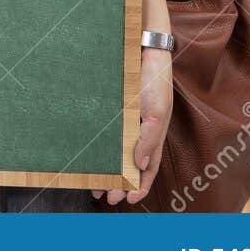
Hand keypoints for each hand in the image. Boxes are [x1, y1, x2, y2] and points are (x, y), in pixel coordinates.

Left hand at [94, 44, 172, 204]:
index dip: (140, 185)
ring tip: (95, 183)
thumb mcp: (158, 111)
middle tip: (105, 196)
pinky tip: (90, 155)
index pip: (148, 167)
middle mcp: (138, 131)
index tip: (127, 199)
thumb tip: (140, 166)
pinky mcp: (112, 111)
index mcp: (153, 135)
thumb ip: (150, 138)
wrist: (143, 51)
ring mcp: (125, 122)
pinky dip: (99, 147)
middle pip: (129, 164)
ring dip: (107, 169)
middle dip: (119, 182)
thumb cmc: (156, 81)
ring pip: (115, 152)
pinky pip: (105, 133)